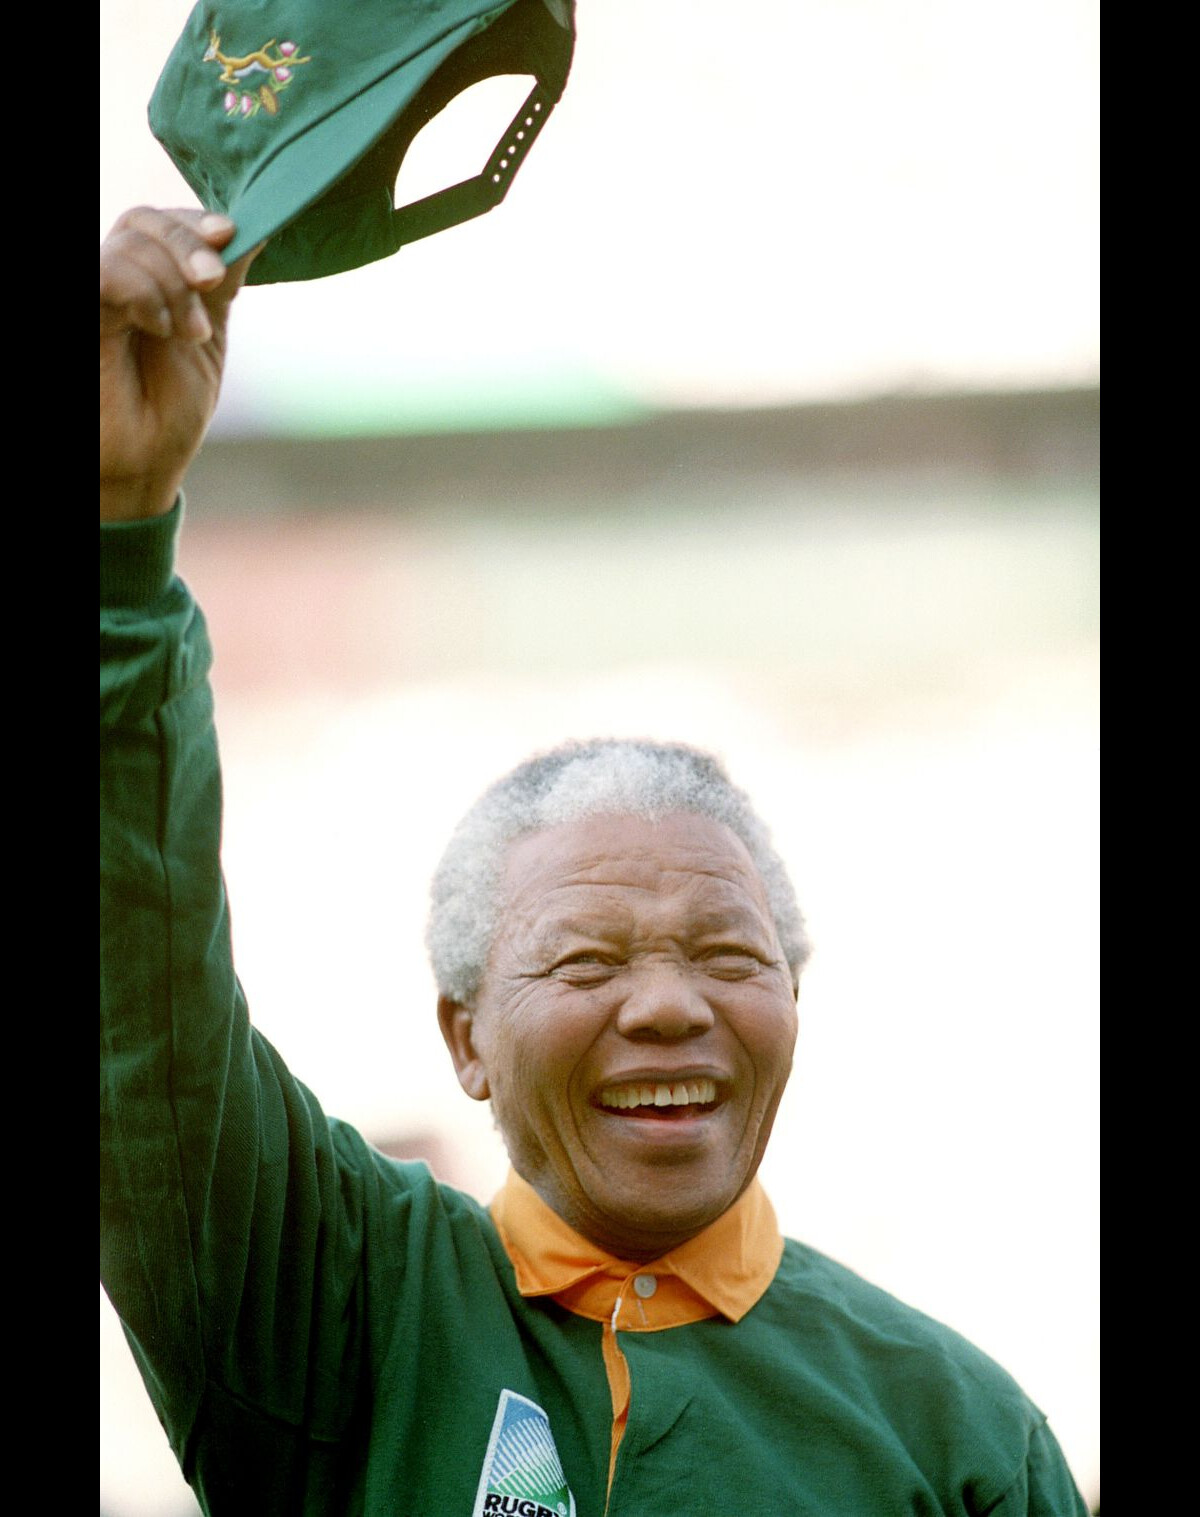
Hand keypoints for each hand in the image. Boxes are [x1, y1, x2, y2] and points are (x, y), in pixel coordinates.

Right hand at [100, 207, 258, 521]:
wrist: (145, 461)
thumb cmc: (172, 405)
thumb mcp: (207, 334)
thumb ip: (220, 283)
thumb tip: (254, 229)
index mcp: (144, 277)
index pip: (161, 222)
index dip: (194, 221)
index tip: (229, 234)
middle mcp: (114, 277)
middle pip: (143, 221)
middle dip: (187, 246)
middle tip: (211, 280)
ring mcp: (96, 295)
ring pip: (129, 243)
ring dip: (172, 283)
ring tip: (187, 332)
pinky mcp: (87, 313)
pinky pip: (105, 274)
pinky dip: (140, 290)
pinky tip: (158, 325)